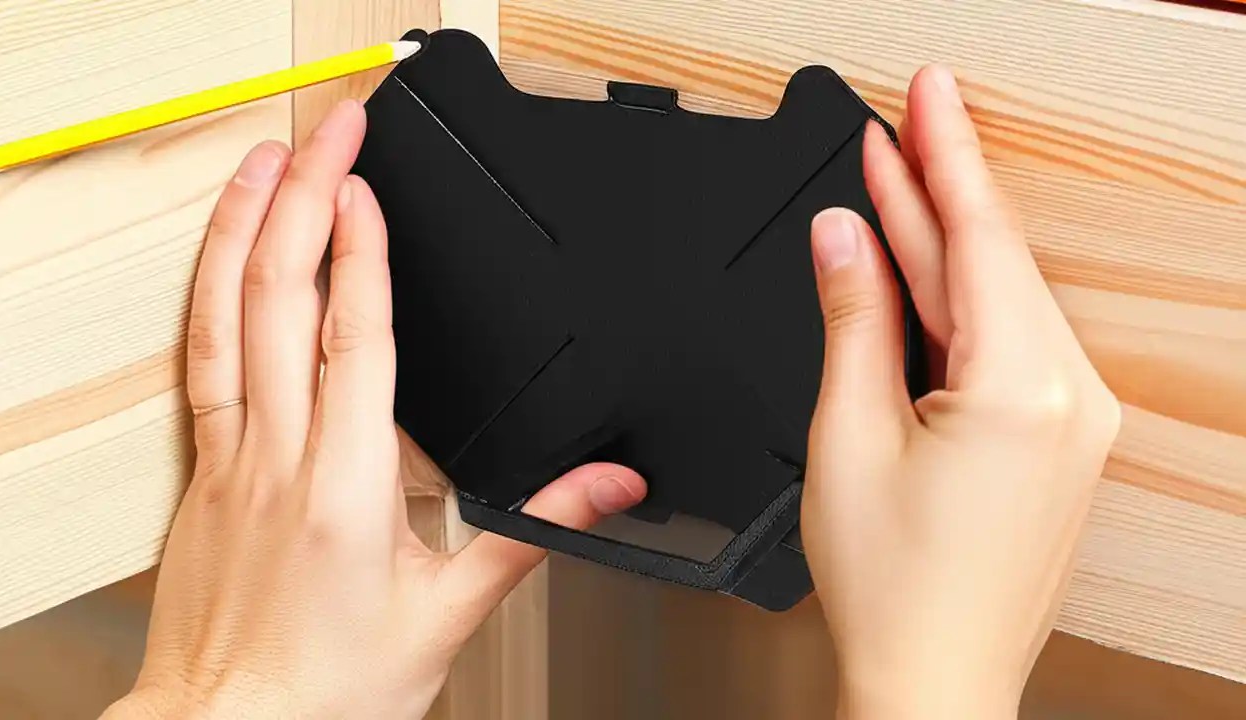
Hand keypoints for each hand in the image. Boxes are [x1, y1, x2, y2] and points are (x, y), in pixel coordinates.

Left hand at [103, 101, 645, 719]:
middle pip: (283, 299)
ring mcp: (229, 458)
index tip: (368, 188)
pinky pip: (199, 360)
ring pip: (226, 317)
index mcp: (347, 487)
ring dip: (245, 229)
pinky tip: (223, 259)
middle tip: (329, 136)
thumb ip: (533, 532)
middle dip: (306, 200)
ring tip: (266, 165)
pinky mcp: (203, 471)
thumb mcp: (452, 610)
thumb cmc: (329, 688)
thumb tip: (606, 489)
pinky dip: (210, 294)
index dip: (363, 254)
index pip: (354, 340)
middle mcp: (278, 458)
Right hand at [802, 66, 1119, 718]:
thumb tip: (841, 240)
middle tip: (901, 123)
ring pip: (1000, 297)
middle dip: (939, 187)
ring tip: (898, 181)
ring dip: (945, 242)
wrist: (934, 678)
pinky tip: (924, 266)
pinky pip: (1010, 340)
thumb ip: (853, 319)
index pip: (976, 240)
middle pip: (991, 261)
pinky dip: (962, 299)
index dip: (941, 158)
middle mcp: (1070, 398)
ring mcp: (1075, 420)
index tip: (923, 99)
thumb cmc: (894, 588)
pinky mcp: (1061, 438)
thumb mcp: (849, 435)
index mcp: (1023, 391)